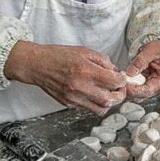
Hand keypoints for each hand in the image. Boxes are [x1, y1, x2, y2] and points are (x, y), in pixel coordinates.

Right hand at [5, 42, 126, 114]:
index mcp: (85, 70)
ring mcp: (73, 98)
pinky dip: (94, 103)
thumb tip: (116, 72)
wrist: (37, 65)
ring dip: (108, 103)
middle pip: (110, 100)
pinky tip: (93, 93)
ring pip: (100, 109)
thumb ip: (103, 62)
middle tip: (120, 90)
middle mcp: (80, 86)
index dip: (122, 81)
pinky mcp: (68, 104)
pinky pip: (87, 108)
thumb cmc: (59, 55)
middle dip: (120, 96)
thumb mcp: (84, 51)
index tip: (122, 78)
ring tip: (109, 94)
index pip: (113, 81)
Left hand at [125, 39, 159, 100]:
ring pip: (140, 96)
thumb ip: (140, 61)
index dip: (135, 90)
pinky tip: (126, 81)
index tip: (125, 86)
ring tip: (122, 81)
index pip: (148, 90)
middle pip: (143, 96)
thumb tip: (130, 73)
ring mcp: (155, 87)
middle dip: (131, 92)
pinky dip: (131, 87)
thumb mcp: (150, 51)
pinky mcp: (149, 85)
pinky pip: (139, 91)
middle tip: (120, 84)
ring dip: (130, 91)